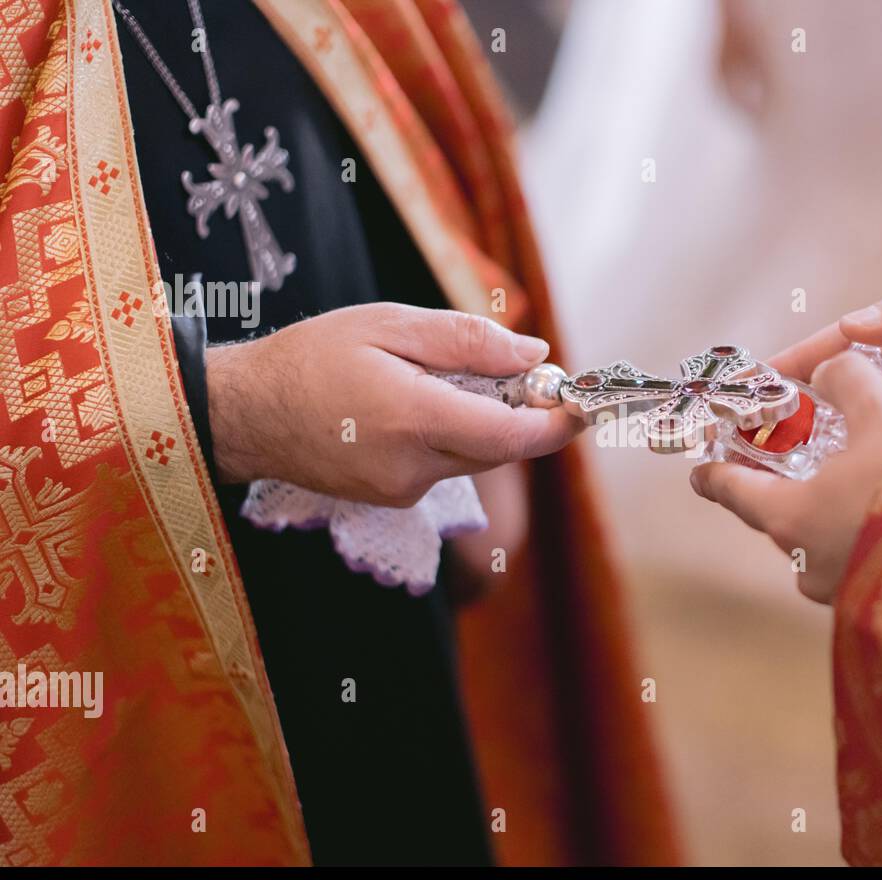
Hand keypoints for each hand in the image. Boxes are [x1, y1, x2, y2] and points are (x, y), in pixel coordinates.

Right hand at [206, 304, 582, 506]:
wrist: (244, 413)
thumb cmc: (311, 357)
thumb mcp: (388, 325)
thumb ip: (467, 342)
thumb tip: (534, 355)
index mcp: (414, 420)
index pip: (511, 434)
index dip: (556, 422)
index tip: (584, 403)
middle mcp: (414, 467)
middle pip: (499, 447)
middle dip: (522, 413)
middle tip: (525, 372)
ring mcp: (402, 491)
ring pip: (474, 457)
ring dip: (485, 423)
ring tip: (452, 379)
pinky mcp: (393, 499)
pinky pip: (445, 467)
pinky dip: (453, 436)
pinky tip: (421, 405)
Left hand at [690, 350, 881, 603]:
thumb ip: (849, 381)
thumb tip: (833, 367)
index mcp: (791, 517)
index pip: (734, 492)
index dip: (717, 472)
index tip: (701, 471)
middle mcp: (808, 564)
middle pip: (781, 516)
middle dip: (787, 486)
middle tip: (795, 459)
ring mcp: (846, 593)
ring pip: (824, 542)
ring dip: (833, 512)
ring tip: (860, 480)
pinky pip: (863, 562)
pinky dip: (868, 536)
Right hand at [769, 261, 881, 457]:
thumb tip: (852, 326)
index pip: (846, 348)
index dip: (802, 364)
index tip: (759, 383)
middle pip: (855, 398)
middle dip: (813, 418)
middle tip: (768, 441)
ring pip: (881, 433)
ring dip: (849, 449)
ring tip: (804, 470)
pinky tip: (866, 485)